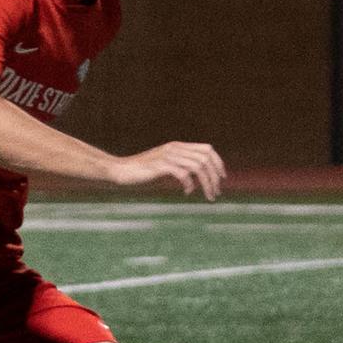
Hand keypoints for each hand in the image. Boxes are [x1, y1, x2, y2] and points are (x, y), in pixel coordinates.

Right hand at [109, 141, 225, 200]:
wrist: (121, 170)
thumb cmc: (141, 171)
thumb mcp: (163, 164)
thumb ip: (178, 165)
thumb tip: (195, 177)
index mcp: (178, 146)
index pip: (207, 149)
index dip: (218, 162)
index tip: (222, 178)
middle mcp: (175, 148)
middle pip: (206, 158)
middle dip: (215, 176)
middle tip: (216, 192)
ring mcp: (168, 156)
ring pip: (198, 167)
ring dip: (207, 183)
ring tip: (208, 196)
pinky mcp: (161, 166)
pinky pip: (183, 174)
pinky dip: (189, 184)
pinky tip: (186, 192)